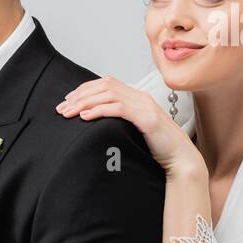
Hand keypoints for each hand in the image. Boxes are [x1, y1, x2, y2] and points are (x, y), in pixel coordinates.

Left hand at [56, 75, 204, 178]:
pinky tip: (85, 117)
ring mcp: (145, 106)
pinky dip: (99, 110)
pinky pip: (119, 108)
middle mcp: (141, 97)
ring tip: (69, 112)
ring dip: (85, 102)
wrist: (180, 159)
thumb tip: (93, 122)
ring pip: (109, 94)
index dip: (84, 89)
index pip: (106, 83)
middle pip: (105, 85)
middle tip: (62, 109)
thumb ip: (118, 122)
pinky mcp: (147, 119)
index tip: (67, 101)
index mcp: (137, 97)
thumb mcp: (133, 130)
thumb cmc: (157, 148)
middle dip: (80, 95)